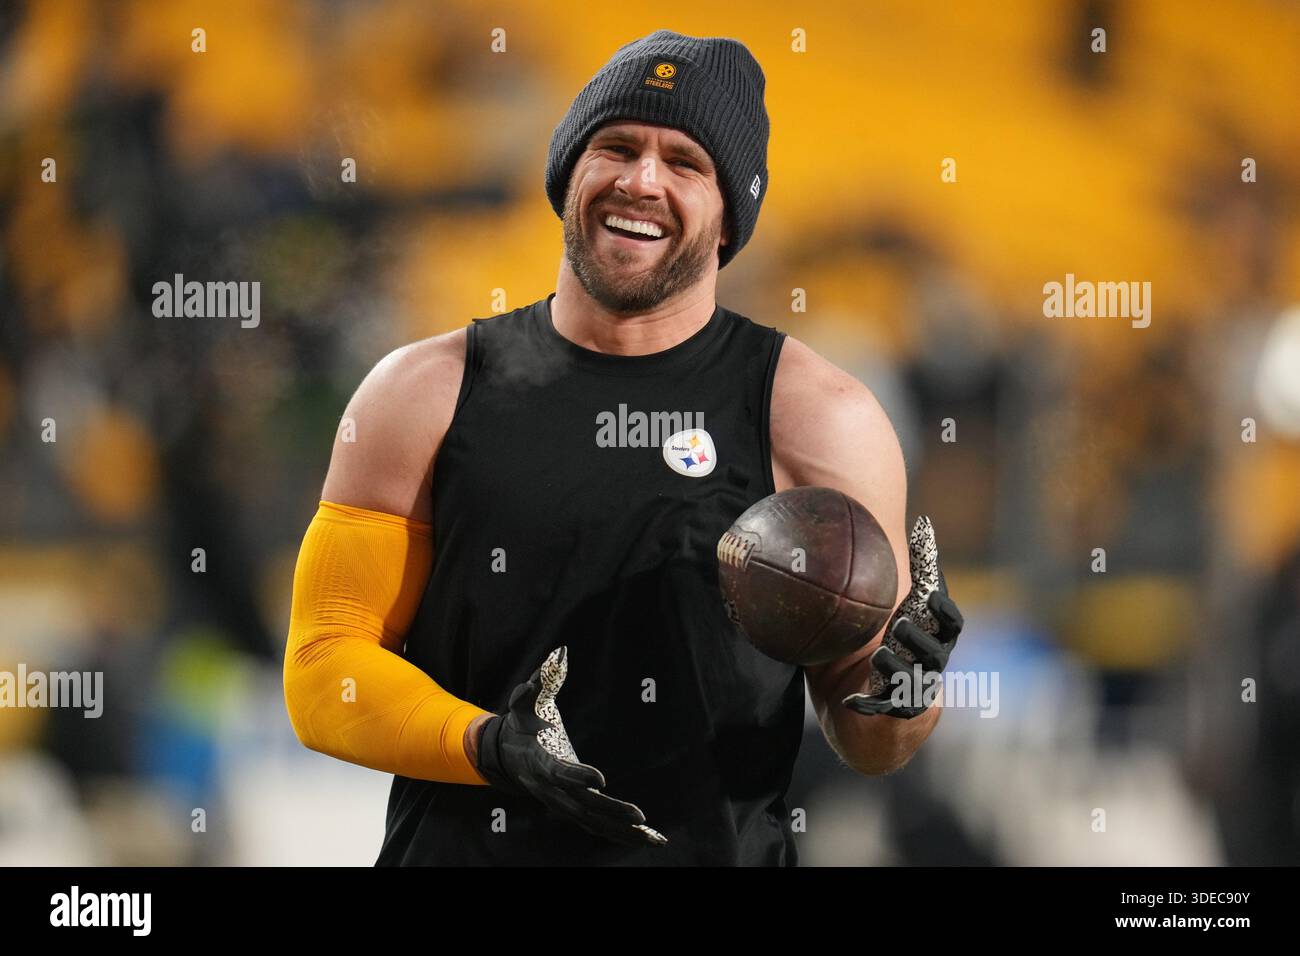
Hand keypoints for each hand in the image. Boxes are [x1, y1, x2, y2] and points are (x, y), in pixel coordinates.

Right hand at [474, 646, 667, 847]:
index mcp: (539, 762)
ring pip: (592, 822)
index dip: (578, 776)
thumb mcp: (525, 701)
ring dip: (621, 831)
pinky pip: (595, 825)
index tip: (600, 779)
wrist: (503, 755)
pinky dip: (619, 834)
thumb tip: (560, 653)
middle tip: (638, 815)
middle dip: (610, 811)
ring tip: (652, 836)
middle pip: (581, 805)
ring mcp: (559, 803)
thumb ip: (540, 681)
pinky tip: (645, 837)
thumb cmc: (519, 724)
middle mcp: (549, 789)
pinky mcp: (570, 808)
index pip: (559, 772)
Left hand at [842, 516, 963, 719]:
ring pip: (913, 683)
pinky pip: (883, 710)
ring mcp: (914, 691)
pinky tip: (849, 700)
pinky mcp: (893, 713)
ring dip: (896, 668)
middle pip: (934, 654)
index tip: (930, 598)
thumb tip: (924, 524)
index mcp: (934, 637)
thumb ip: (914, 572)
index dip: (944, 612)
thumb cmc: (886, 639)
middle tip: (898, 622)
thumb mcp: (897, 604)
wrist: (861, 697)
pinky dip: (867, 705)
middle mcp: (929, 665)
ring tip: (877, 655)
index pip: (950, 625)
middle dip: (919, 640)